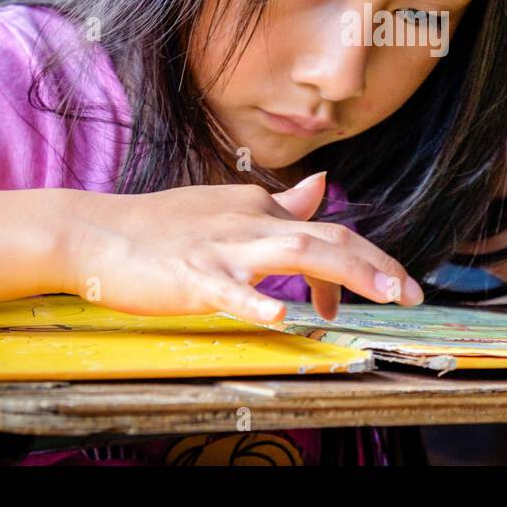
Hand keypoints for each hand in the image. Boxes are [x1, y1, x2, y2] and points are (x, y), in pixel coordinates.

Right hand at [54, 171, 421, 323]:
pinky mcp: (192, 277)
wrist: (94, 232)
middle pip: (327, 236)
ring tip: (381, 296)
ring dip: (344, 272)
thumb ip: (278, 203)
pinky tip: (280, 319)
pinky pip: (228, 292)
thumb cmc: (160, 227)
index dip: (362, 260)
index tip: (376, 293)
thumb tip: (321, 187)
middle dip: (376, 264)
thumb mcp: (227, 207)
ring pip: (296, 251)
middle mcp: (249, 222)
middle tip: (412, 293)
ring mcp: (221, 249)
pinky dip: (255, 304)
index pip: (326, 231)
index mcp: (258, 209)